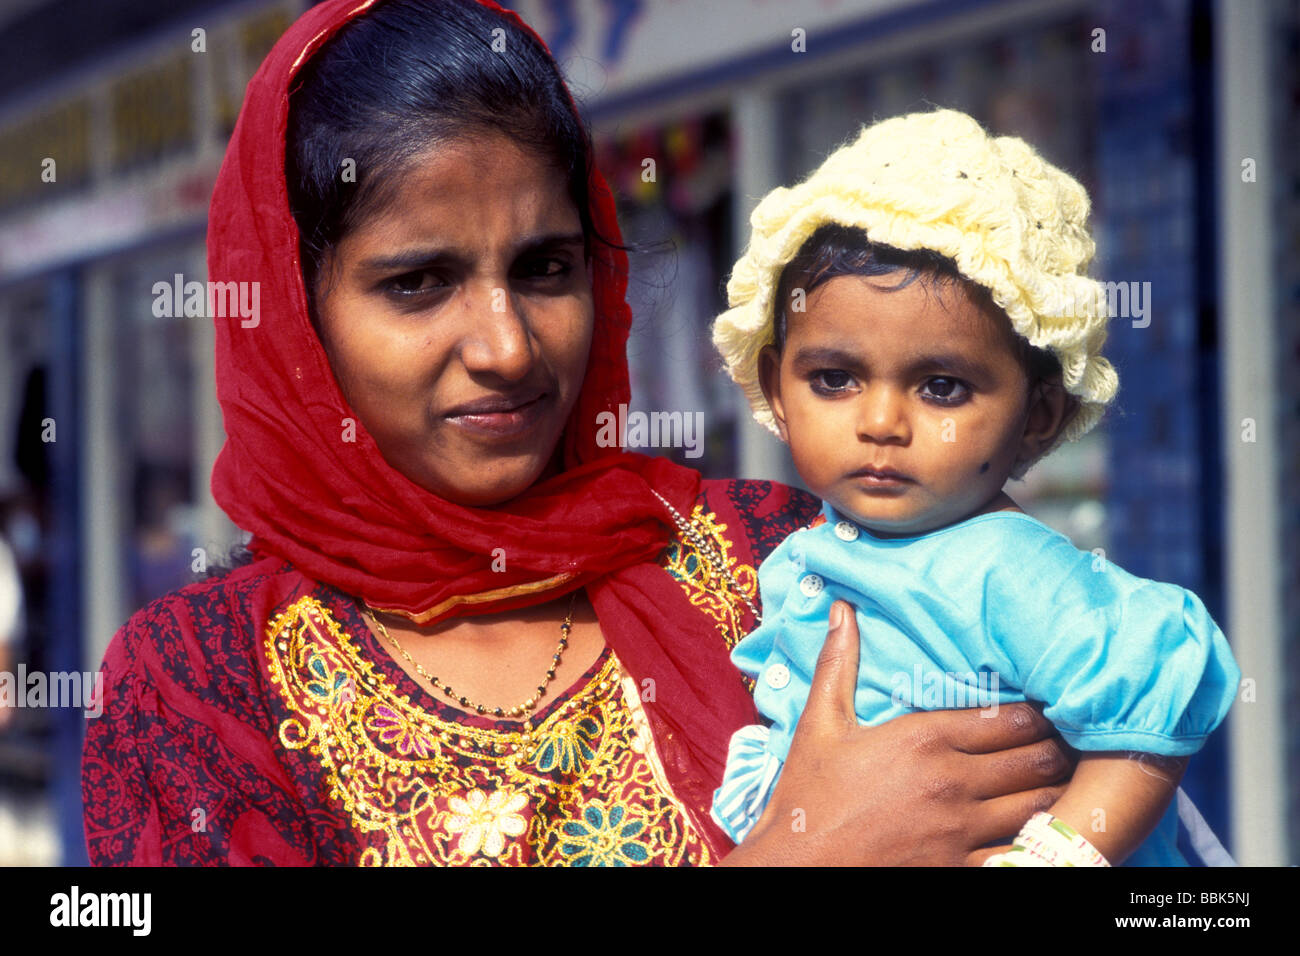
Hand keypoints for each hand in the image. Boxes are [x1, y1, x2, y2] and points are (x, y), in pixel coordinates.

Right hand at [722, 600, 1074, 865]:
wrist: (797, 867)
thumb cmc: (807, 796)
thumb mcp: (819, 724)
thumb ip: (838, 664)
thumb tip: (841, 609)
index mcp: (924, 739)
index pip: (1011, 718)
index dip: (1038, 713)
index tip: (1045, 709)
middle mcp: (952, 781)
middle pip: (1037, 758)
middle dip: (1056, 749)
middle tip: (1064, 744)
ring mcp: (961, 830)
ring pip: (1040, 805)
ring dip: (1055, 792)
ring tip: (1062, 783)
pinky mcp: (960, 868)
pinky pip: (1020, 852)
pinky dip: (1037, 840)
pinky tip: (1039, 831)